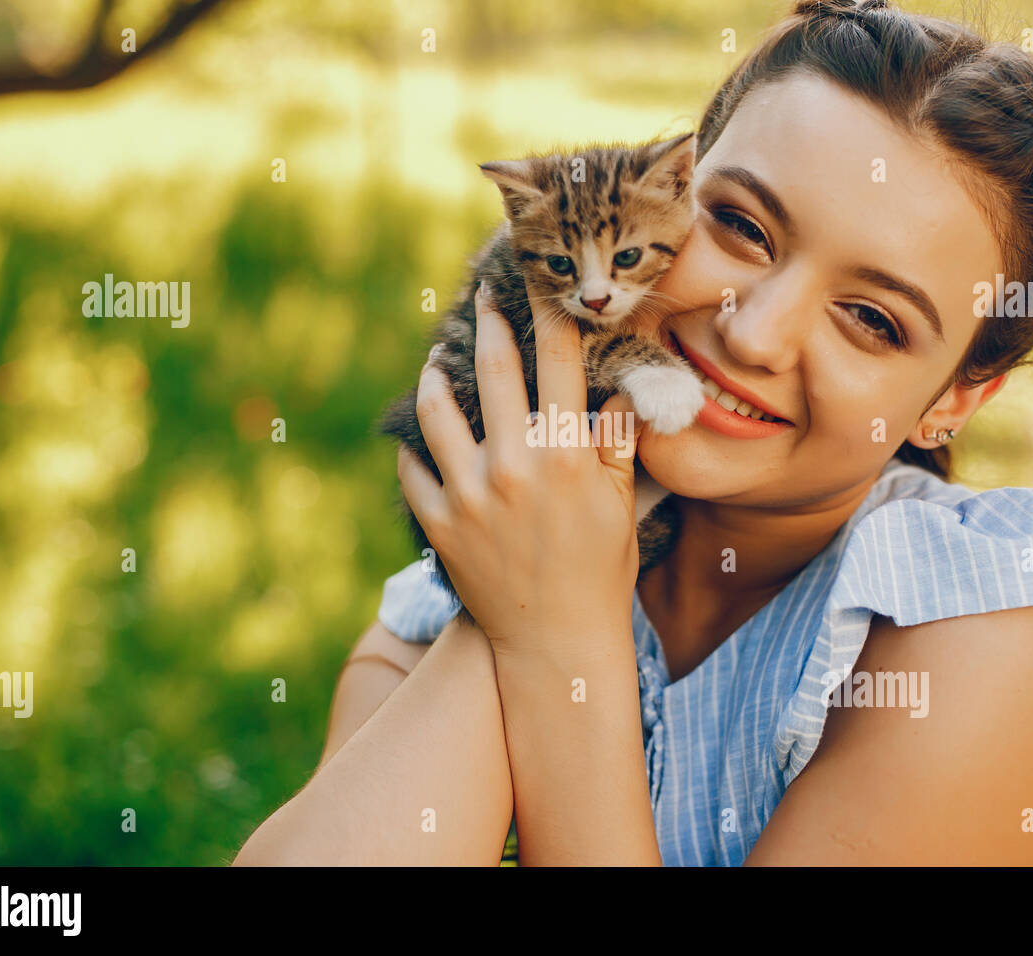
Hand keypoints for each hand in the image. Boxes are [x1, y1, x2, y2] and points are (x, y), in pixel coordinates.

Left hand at [397, 282, 643, 656]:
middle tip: (481, 300)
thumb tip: (620, 391)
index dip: (548, 314)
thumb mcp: (619, 504)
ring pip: (435, 412)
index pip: (558, 361)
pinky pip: (412, 470)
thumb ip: (615, 442)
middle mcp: (514, 465)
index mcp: (566, 455)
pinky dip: (413, 449)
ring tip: (435, 363)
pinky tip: (418, 438)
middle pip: (494, 369)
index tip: (541, 286)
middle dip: (488, 324)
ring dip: (434, 378)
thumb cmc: (601, 572)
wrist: (556, 643)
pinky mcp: (439, 524)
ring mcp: (469, 494)